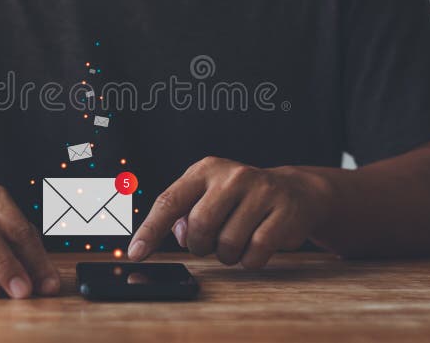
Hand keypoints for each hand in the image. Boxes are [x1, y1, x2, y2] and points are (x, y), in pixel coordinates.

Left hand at [128, 157, 333, 267]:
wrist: (294, 190)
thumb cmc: (240, 198)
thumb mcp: (208, 195)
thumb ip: (184, 213)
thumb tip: (178, 234)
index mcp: (206, 169)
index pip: (169, 201)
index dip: (150, 231)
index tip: (136, 254)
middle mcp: (233, 175)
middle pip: (199, 227)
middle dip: (200, 245)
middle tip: (210, 243)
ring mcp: (261, 192)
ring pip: (227, 243)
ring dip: (227, 255)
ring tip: (236, 240)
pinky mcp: (284, 212)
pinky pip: (255, 253)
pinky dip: (249, 260)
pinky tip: (255, 246)